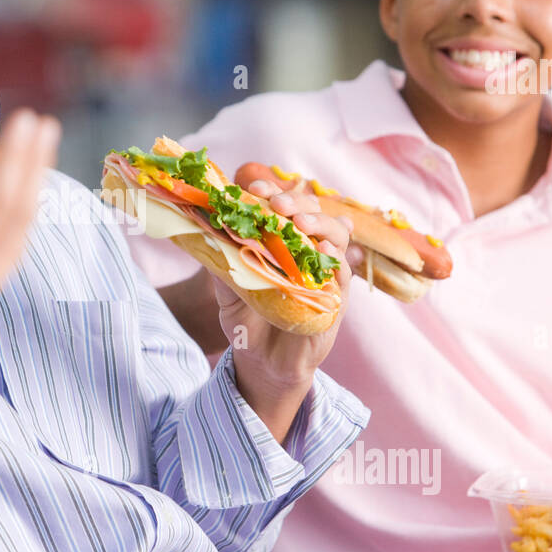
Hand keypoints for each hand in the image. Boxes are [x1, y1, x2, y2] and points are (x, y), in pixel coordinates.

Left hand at [217, 180, 353, 441]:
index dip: (270, 191)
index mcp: (280, 241)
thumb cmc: (247, 322)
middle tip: (277, 203)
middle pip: (313, 213)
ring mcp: (325, 272)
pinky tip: (324, 252)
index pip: (281, 206)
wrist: (262, 364)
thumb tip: (207, 235)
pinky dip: (336, 259)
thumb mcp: (228, 293)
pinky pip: (344, 272)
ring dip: (320, 224)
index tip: (254, 187)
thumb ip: (224, 266)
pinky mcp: (337, 298)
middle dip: (296, 202)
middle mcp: (306, 251)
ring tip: (300, 223)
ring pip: (336, 235)